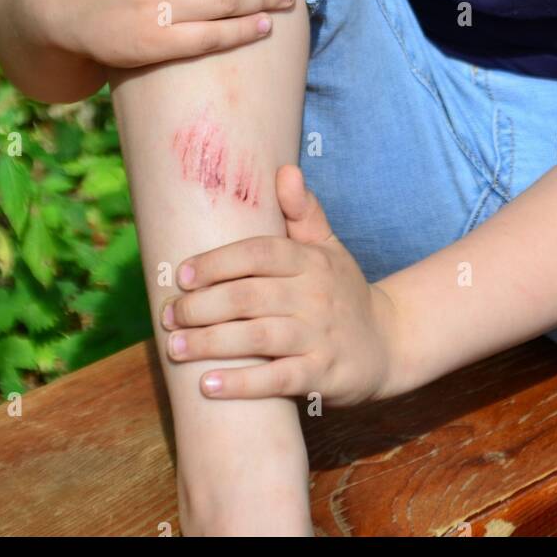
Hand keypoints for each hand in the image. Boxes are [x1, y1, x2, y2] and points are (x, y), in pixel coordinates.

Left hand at [160, 164, 401, 406]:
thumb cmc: (342, 291)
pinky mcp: (322, 374)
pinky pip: (278, 379)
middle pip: (249, 296)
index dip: (216, 262)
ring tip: (175, 348)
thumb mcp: (328, 247)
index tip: (180, 276)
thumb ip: (303, 212)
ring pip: (258, 337)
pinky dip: (242, 383)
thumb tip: (285, 170)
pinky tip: (208, 386)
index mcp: (310, 261)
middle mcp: (315, 295)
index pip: (258, 253)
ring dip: (210, 344)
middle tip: (169, 317)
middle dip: (201, 307)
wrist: (388, 343)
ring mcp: (320, 336)